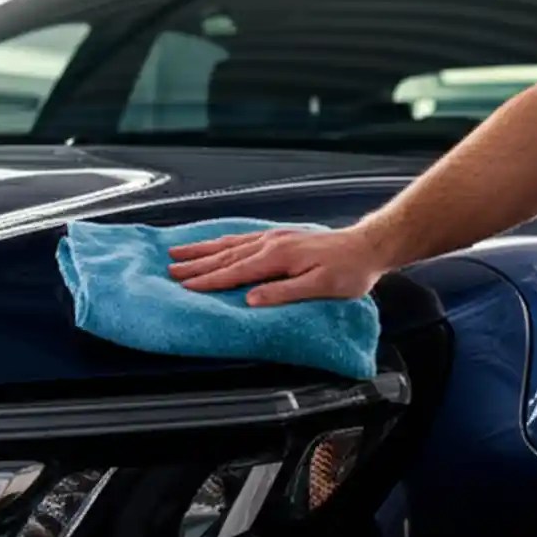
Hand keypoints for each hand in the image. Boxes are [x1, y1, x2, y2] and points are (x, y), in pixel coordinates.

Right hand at [167, 226, 389, 306]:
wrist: (366, 246)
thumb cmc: (349, 271)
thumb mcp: (320, 286)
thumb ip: (284, 292)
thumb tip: (251, 299)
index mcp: (277, 257)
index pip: (235, 272)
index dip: (209, 281)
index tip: (186, 287)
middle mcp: (271, 243)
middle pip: (225, 256)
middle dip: (196, 265)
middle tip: (170, 271)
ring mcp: (273, 238)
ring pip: (230, 245)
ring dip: (203, 250)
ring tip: (179, 254)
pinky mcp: (279, 237)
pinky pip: (241, 239)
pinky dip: (221, 242)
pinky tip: (212, 245)